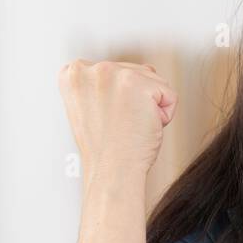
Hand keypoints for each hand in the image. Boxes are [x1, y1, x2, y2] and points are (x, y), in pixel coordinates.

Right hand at [57, 59, 177, 179]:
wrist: (112, 173)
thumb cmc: (106, 149)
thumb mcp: (91, 108)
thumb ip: (104, 86)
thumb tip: (138, 72)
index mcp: (73, 74)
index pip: (116, 72)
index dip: (120, 100)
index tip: (107, 119)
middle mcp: (89, 69)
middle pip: (137, 74)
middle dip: (137, 101)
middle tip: (120, 125)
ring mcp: (113, 73)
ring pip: (154, 82)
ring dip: (150, 107)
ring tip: (130, 126)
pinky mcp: (137, 84)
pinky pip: (169, 95)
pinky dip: (164, 115)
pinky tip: (143, 127)